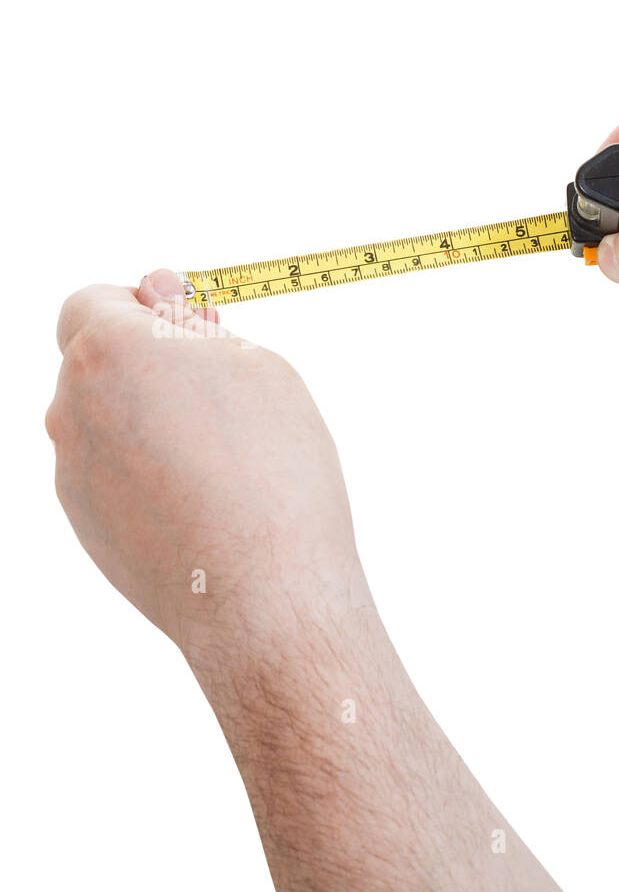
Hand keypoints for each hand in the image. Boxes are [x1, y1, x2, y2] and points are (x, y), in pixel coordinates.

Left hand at [46, 270, 366, 676]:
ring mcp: (72, 469)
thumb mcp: (260, 370)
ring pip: (110, 423)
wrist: (263, 592)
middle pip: (101, 363)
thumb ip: (197, 328)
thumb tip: (159, 300)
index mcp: (110, 351)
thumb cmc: (274, 472)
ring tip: (230, 466)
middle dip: (153, 369)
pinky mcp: (85, 523)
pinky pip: (116, 477)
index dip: (143, 310)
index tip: (191, 332)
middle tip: (229, 399)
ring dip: (155, 426)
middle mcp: (71, 407)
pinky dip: (152, 478)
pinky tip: (209, 505)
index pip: (95, 301)